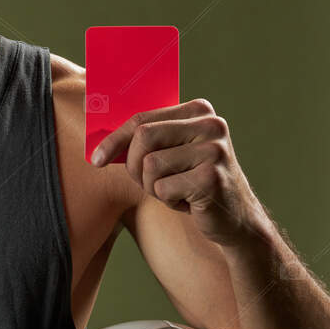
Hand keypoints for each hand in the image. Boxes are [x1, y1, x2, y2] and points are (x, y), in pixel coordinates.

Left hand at [89, 98, 262, 247]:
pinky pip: (163, 189)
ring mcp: (214, 150)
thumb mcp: (170, 153)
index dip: (113, 140)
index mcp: (199, 110)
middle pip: (143, 137)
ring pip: (150, 165)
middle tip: (149, 183)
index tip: (95, 160)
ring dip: (153, 187)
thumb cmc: (191, 183)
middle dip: (134, 166)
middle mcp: (211, 124)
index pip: (142, 119)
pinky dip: (168, 200)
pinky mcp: (212, 178)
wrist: (235, 218)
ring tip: (176, 190)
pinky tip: (189, 201)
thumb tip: (95, 138)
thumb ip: (144, 139)